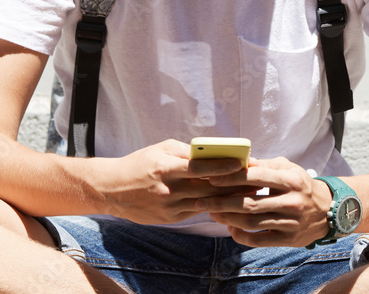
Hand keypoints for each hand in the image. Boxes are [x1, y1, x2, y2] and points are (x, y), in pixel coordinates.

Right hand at [94, 140, 255, 225]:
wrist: (112, 189)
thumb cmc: (140, 163)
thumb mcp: (161, 149)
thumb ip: (187, 152)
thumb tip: (214, 152)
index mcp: (166, 167)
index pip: (201, 167)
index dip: (224, 166)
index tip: (244, 163)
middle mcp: (168, 189)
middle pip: (208, 188)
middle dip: (233, 184)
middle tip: (256, 180)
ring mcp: (169, 207)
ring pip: (205, 203)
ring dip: (227, 198)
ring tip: (248, 192)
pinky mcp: (169, 219)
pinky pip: (196, 212)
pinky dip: (212, 206)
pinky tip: (227, 203)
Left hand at [199, 156, 332, 246]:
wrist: (328, 209)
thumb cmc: (301, 184)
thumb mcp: (288, 168)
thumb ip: (264, 165)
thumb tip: (238, 161)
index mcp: (290, 180)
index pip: (255, 177)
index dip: (230, 178)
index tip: (211, 178)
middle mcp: (291, 201)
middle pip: (249, 204)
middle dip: (221, 202)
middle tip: (202, 200)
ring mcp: (290, 222)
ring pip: (251, 222)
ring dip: (227, 218)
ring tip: (212, 212)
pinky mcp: (288, 239)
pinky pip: (258, 240)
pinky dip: (240, 235)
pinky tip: (230, 227)